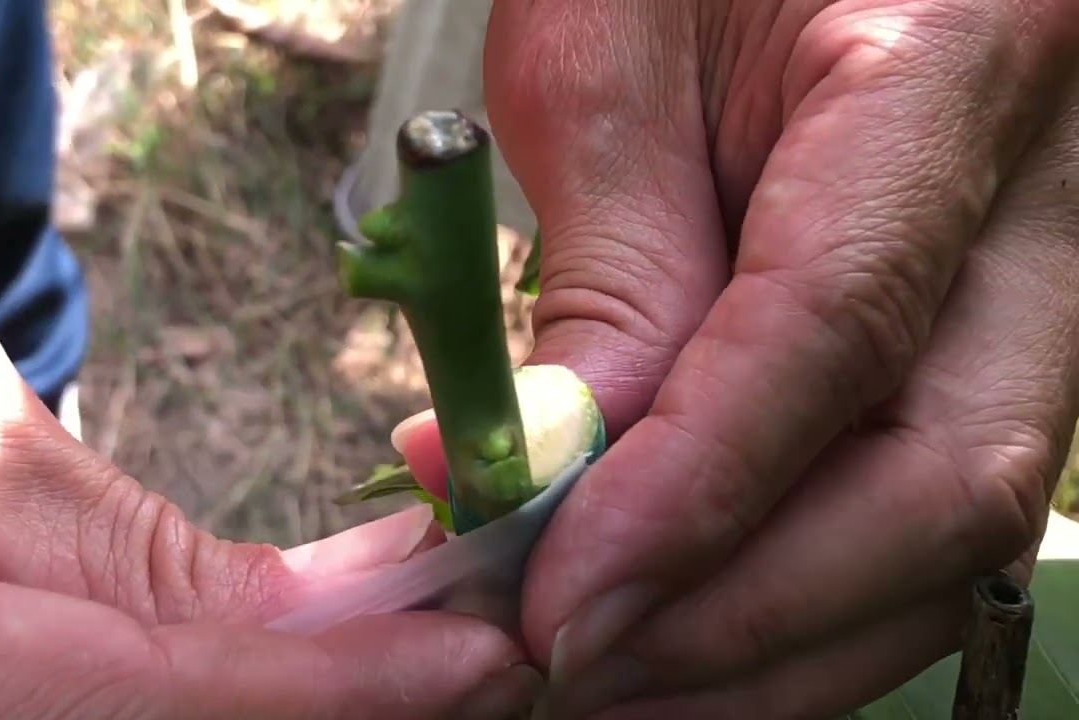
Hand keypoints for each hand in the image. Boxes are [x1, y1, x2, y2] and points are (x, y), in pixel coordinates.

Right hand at [0, 228, 540, 719]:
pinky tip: (325, 660)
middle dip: (353, 712)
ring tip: (440, 650)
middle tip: (492, 652)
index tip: (486, 658)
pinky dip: (245, 697)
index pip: (161, 712)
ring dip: (313, 704)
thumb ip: (91, 541)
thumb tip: (296, 618)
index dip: (340, 694)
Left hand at [395, 1, 1078, 716]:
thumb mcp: (607, 61)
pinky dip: (800, 600)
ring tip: (603, 679)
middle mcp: (1050, 200)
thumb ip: (609, 271)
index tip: (556, 603)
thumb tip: (569, 487)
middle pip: (947, 477)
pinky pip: (924, 511)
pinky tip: (681, 633)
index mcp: (955, 61)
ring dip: (768, 642)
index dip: (696, 495)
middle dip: (741, 612)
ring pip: (954, 534)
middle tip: (567, 670)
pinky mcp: (989, 349)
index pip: (843, 329)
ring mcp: (1042, 288)